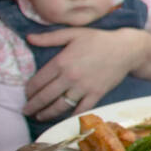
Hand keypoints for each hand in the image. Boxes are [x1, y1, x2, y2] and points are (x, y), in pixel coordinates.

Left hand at [22, 26, 143, 119]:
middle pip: (45, 96)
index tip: (26, 94)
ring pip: (60, 106)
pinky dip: (70, 115)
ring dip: (47, 113)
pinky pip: (80, 109)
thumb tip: (28, 38)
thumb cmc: (98, 39)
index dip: (29, 90)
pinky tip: (63, 118)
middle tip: (25, 111)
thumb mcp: (72, 33)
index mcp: (61, 62)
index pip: (38, 81)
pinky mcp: (96, 95)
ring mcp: (83, 88)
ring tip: (39, 117)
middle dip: (33, 105)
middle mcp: (70, 77)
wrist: (125, 49)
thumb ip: (49, 37)